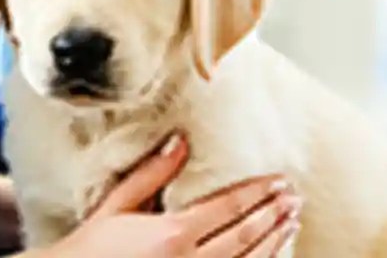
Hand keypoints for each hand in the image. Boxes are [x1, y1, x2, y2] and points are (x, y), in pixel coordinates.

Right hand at [41, 134, 301, 257]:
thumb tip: (181, 141)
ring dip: (274, 241)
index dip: (258, 193)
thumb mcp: (119, 205)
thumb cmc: (92, 247)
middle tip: (294, 198)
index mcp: (173, 234)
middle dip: (274, 215)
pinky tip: (269, 255)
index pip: (229, 207)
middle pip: (246, 235)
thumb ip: (153, 173)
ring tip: (291, 223)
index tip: (279, 180)